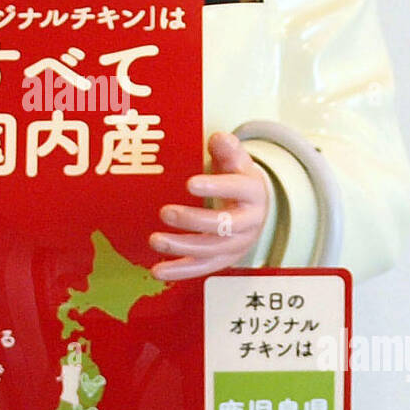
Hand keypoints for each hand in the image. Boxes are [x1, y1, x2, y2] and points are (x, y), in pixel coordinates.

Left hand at [148, 131, 269, 279]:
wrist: (255, 207)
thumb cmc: (238, 178)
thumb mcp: (237, 160)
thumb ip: (228, 148)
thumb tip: (219, 138)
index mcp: (253, 192)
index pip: (237, 188)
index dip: (215, 187)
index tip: (190, 183)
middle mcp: (249, 222)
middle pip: (224, 225)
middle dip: (193, 220)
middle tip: (165, 211)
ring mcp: (236, 244)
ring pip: (210, 250)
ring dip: (181, 246)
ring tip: (155, 240)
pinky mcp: (222, 260)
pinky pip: (201, 268)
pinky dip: (179, 271)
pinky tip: (157, 271)